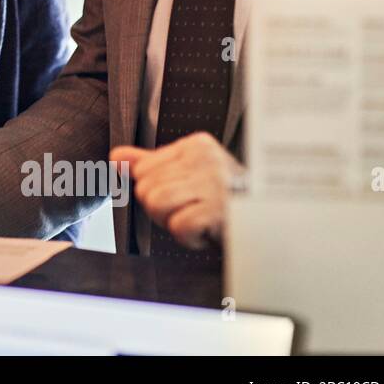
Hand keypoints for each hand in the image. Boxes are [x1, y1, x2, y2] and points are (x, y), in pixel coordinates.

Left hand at [110, 132, 245, 250]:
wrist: (268, 226)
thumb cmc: (223, 202)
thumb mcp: (186, 175)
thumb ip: (149, 164)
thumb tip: (115, 158)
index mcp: (196, 146)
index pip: (142, 170)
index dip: (156, 191)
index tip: (185, 196)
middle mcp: (206, 159)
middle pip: (145, 188)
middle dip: (162, 209)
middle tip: (191, 211)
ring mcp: (215, 184)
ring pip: (155, 204)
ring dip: (172, 222)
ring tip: (196, 219)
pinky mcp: (220, 210)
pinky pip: (178, 226)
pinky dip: (188, 237)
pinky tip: (206, 232)